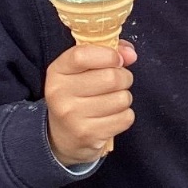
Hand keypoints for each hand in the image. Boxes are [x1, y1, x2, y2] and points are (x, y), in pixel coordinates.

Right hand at [44, 40, 136, 165]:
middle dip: (124, 77)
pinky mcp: (88, 135)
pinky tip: (111, 116)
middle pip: (111, 77)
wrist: (63, 134)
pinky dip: (125, 115)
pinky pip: (126, 118)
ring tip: (112, 100)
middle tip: (118, 82)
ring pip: (122, 98)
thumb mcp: (84, 67)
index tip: (118, 59)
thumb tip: (130, 54)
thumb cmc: (79, 92)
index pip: (82, 56)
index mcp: (57, 72)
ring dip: (124, 98)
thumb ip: (109, 51)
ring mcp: (72, 117)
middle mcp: (60, 95)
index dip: (109, 55)